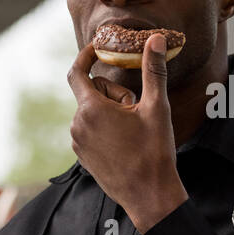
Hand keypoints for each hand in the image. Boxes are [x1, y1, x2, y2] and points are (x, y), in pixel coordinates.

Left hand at [66, 33, 187, 232]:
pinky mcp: (82, 156)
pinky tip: (125, 142)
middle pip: (91, 92)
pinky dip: (105, 127)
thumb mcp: (157, 107)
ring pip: (91, 112)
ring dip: (110, 111)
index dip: (85, 56)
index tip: (98, 48)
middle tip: (136, 108)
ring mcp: (77, 142)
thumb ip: (153, 70)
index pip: (76, 73)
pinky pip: (90, 130)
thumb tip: (154, 39)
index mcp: (91, 110)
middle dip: (113, 92)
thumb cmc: (154, 151)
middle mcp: (77, 125)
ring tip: (133, 130)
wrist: (149, 195)